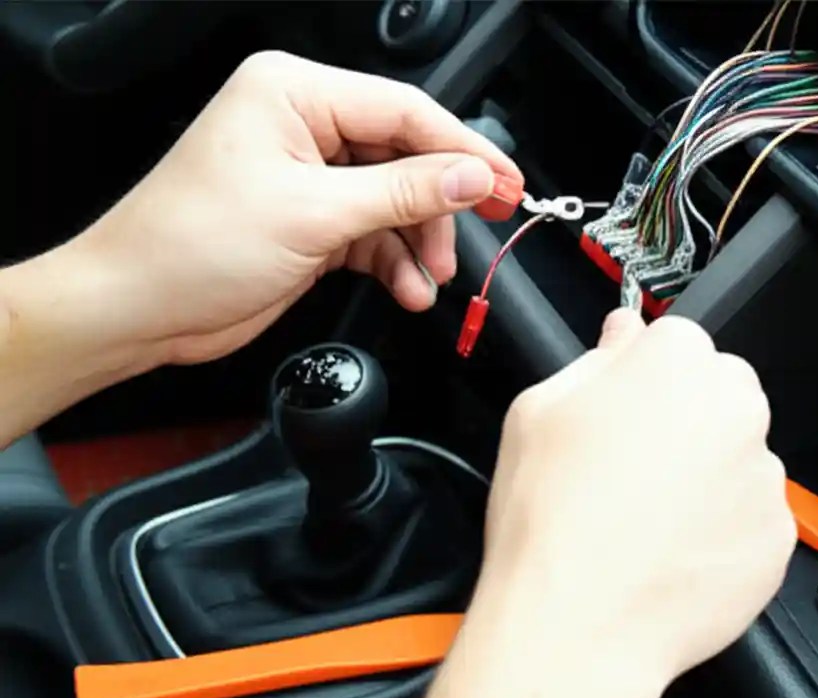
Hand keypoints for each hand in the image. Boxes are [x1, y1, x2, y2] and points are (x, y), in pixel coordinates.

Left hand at [75, 50, 519, 363]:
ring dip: (417, 243)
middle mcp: (301, 125)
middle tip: (476, 234)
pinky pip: (374, 232)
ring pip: (395, 199)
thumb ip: (403, 192)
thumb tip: (469, 176)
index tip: (505, 182)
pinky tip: (407, 288)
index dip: (463, 150)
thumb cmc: (189, 246)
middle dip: (438, 207)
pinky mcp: (309, 218)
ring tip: (429, 278)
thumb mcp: (315, 214)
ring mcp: (306, 173)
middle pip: (405, 156)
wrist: (137, 309)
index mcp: (293, 93)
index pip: (404, 110)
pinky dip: (395, 262)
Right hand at [422, 311, 794, 697]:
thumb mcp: (538, 411)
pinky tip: (671, 552)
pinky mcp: (778, 535)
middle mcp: (735, 407)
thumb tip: (625, 336)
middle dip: (685, 420)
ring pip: (737, 458)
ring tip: (646, 520)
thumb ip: (596, 360)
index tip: (623, 409)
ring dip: (706, 477)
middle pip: (720, 394)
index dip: (643, 379)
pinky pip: (751, 518)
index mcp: (678, 361)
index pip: (676, 343)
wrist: (579, 625)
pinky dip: (722, 530)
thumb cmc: (551, 521)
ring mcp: (763, 474)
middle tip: (631, 467)